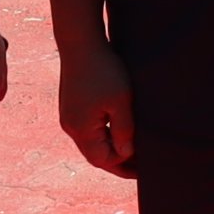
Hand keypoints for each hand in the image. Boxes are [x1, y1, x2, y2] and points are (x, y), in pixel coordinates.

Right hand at [58, 37, 139, 177]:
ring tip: (133, 152)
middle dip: (118, 162)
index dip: (124, 167)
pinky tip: (118, 132)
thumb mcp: (121, 102)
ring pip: (92, 142)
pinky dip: (104, 136)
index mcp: (81, 130)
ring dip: (110, 148)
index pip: (103, 160)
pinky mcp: (71, 106)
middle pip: (95, 155)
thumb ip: (124, 131)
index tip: (144, 170)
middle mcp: (70, 127)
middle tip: (141, 167)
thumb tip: (126, 154)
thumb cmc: (104, 70)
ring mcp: (69, 116)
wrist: (80, 43)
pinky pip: (88, 129)